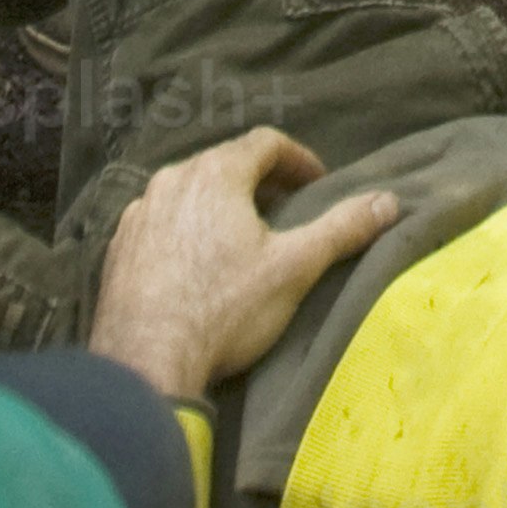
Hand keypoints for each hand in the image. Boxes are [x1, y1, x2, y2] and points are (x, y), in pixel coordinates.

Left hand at [86, 127, 399, 407]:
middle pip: (224, 164)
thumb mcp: (294, 269)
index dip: (298, 159)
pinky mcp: (117, 249)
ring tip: (240, 238)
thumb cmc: (225, 309)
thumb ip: (342, 229)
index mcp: (215, 173)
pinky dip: (183, 230)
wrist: (145, 365)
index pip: (265, 142)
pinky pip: (159, 222)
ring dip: (217, 205)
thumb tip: (389, 201)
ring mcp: (138, 214)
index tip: (318, 184)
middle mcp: (171, 179)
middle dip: (258, 182)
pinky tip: (194, 265)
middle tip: (284, 211)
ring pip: (187, 192)